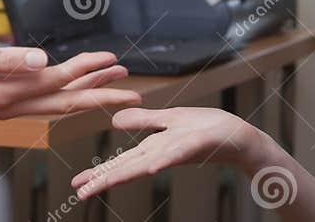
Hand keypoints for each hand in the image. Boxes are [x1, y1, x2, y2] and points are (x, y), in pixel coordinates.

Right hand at [0, 37, 141, 118]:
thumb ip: (5, 59)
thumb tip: (42, 59)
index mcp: (8, 92)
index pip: (60, 81)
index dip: (90, 71)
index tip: (116, 63)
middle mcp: (12, 104)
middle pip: (67, 100)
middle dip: (101, 92)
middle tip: (131, 86)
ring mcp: (8, 106)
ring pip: (57, 101)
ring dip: (86, 90)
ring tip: (111, 79)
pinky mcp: (2, 102)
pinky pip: (43, 100)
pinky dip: (64, 92)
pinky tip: (71, 84)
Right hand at [70, 107, 264, 198]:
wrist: (238, 136)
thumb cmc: (206, 129)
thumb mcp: (169, 119)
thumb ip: (143, 121)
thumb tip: (114, 121)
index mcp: (154, 148)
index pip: (122, 162)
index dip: (98, 173)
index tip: (76, 186)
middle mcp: (162, 153)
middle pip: (128, 167)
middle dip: (103, 179)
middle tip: (79, 194)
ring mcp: (177, 150)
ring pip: (146, 163)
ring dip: (125, 174)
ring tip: (103, 184)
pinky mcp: (194, 145)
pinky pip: (175, 153)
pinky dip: (162, 159)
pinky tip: (150, 166)